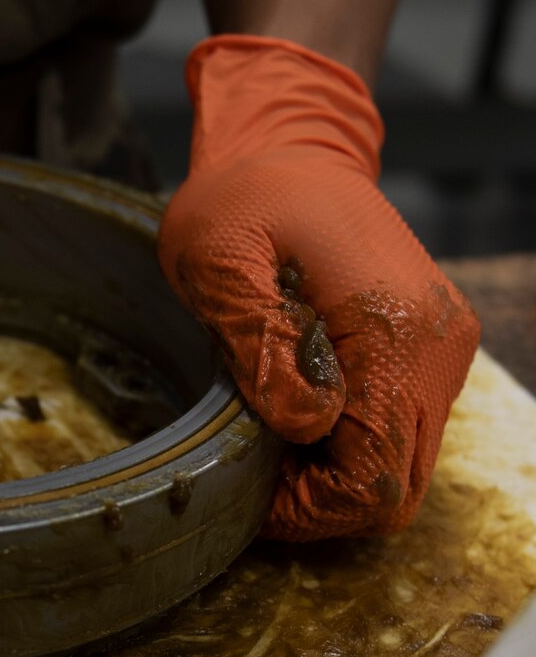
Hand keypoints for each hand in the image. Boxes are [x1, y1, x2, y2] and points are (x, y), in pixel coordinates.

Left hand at [159, 36, 479, 540]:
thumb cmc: (241, 198)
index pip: (376, 476)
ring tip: (266, 443)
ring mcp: (439, 346)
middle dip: (323, 502)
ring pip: (403, 462)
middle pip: (399, 485)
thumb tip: (305, 426)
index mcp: (393, 330)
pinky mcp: (427, 343)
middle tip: (253, 479)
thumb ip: (258, 342)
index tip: (250, 495)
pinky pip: (400, 425)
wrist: (290, 148)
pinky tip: (294, 416)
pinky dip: (351, 443)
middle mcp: (436, 346)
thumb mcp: (218, 258)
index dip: (312, 509)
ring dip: (335, 474)